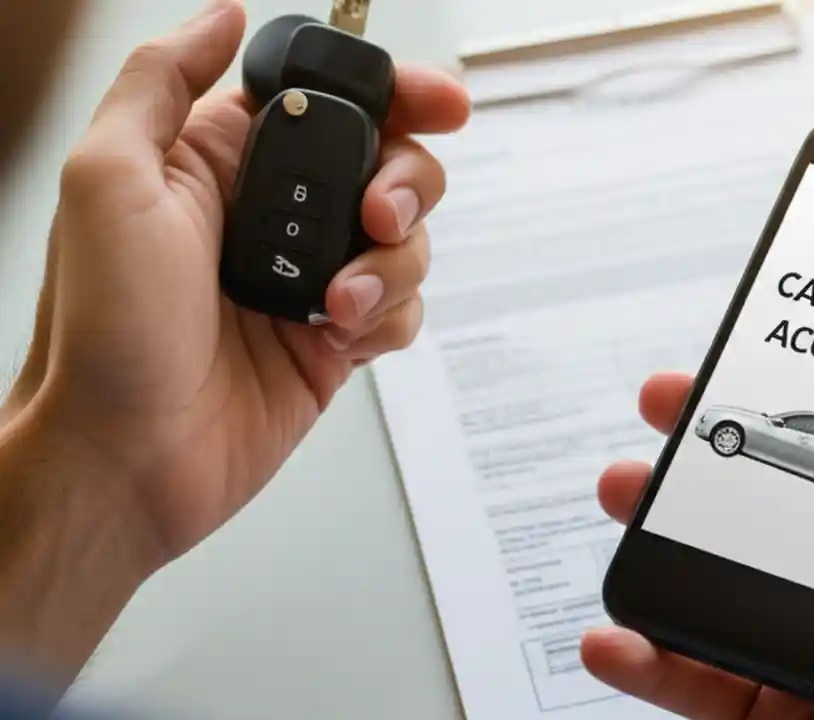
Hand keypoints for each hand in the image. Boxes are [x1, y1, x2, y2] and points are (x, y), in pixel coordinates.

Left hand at [0, 0, 466, 681]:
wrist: (123, 460)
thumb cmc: (100, 331)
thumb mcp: (108, 179)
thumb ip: (162, 81)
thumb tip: (222, 16)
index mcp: (224, 161)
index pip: (329, 100)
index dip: (395, 93)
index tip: (438, 103)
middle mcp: (274, 216)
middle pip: (390, 164)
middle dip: (405, 184)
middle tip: (378, 216)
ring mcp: (309, 281)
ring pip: (406, 240)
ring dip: (391, 265)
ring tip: (337, 302)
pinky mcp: (334, 343)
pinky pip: (403, 310)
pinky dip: (390, 317)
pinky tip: (343, 336)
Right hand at [582, 374, 813, 719]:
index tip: (785, 363)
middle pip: (790, 507)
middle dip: (720, 451)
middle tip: (671, 409)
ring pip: (727, 577)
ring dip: (661, 532)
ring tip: (622, 495)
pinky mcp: (762, 713)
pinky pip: (689, 672)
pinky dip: (641, 653)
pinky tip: (615, 634)